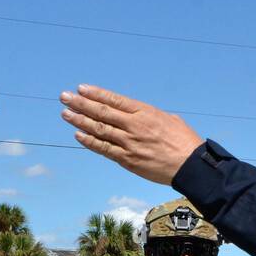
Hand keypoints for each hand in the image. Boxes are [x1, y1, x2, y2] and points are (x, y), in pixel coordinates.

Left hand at [59, 85, 203, 184]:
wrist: (191, 166)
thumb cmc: (185, 142)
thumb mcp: (170, 119)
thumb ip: (150, 116)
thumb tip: (139, 116)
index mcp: (144, 112)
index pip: (114, 100)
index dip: (95, 94)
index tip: (81, 89)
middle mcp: (134, 126)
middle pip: (101, 112)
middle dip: (81, 104)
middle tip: (64, 97)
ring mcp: (129, 143)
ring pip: (99, 129)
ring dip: (80, 120)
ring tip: (65, 113)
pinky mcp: (128, 160)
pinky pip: (104, 149)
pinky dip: (90, 141)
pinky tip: (78, 134)